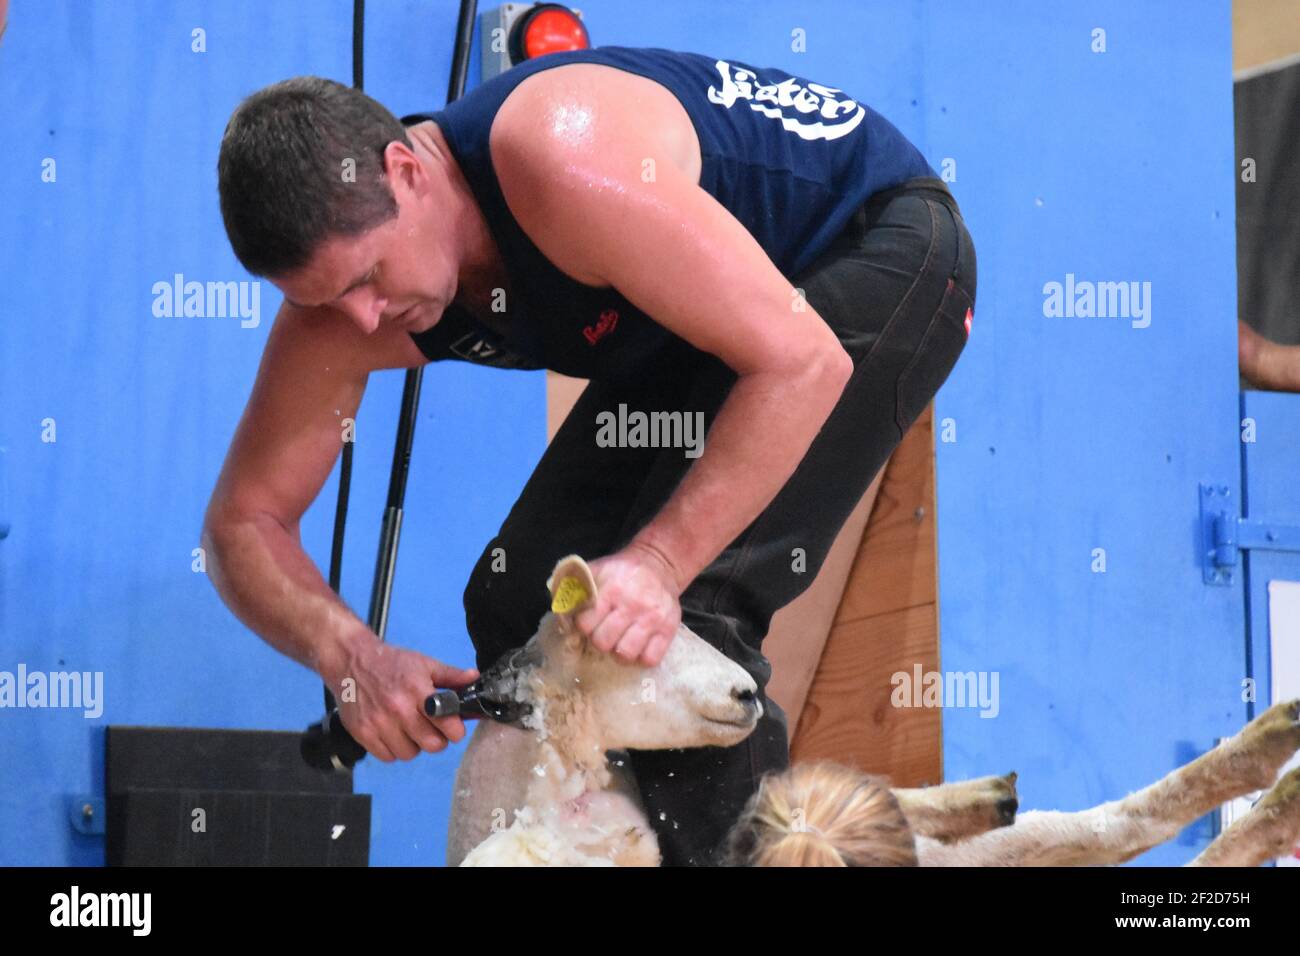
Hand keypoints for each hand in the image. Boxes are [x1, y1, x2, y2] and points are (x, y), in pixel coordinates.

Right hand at [329, 635, 479, 761]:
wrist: (351, 660)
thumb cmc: (392, 663)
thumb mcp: (424, 664)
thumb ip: (451, 676)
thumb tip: (475, 679)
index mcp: (418, 690)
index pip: (448, 725)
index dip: (455, 729)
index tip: (453, 727)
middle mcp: (398, 709)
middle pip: (432, 745)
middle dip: (437, 739)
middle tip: (432, 729)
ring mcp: (379, 723)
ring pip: (409, 754)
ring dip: (414, 745)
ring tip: (409, 729)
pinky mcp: (363, 733)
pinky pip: (387, 757)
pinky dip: (393, 749)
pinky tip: (392, 733)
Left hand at [578, 542, 683, 666]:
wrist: (659, 565)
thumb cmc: (622, 572)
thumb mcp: (596, 569)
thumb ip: (574, 586)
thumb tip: (561, 610)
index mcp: (612, 590)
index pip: (586, 625)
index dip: (584, 626)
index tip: (589, 621)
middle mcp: (633, 605)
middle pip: (603, 642)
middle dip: (599, 640)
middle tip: (604, 633)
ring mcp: (652, 618)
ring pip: (626, 654)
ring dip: (619, 652)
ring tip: (620, 643)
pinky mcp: (669, 629)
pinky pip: (650, 658)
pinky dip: (641, 658)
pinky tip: (638, 646)